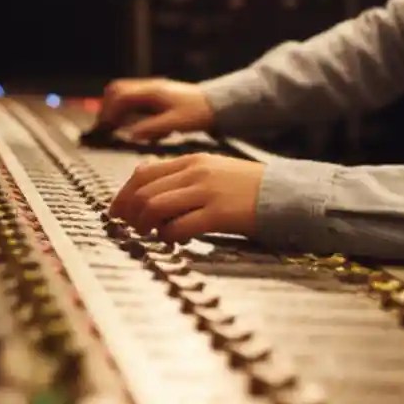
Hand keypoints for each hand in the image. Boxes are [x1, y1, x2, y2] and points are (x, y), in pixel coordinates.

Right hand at [96, 78, 214, 140]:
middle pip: (116, 89)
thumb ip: (152, 128)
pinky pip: (133, 99)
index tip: (105, 129)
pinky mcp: (156, 95)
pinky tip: (134, 126)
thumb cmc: (199, 112)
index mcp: (152, 91)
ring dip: (116, 109)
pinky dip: (127, 110)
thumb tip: (129, 134)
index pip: (119, 96)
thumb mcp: (176, 123)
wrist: (218, 104)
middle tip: (104, 128)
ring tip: (115, 129)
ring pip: (123, 93)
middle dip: (107, 108)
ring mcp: (152, 89)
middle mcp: (149, 86)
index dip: (108, 112)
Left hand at [108, 153, 263, 241]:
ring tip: (150, 235)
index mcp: (192, 161)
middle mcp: (195, 173)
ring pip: (155, 207)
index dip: (123, 195)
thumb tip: (151, 191)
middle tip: (131, 229)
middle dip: (129, 213)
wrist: (286, 192)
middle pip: (144, 191)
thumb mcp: (213, 171)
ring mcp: (207, 192)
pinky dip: (168, 237)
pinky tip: (174, 241)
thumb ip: (184, 177)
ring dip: (145, 226)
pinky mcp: (219, 214)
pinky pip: (180, 227)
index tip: (117, 212)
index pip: (143, 173)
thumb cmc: (249, 187)